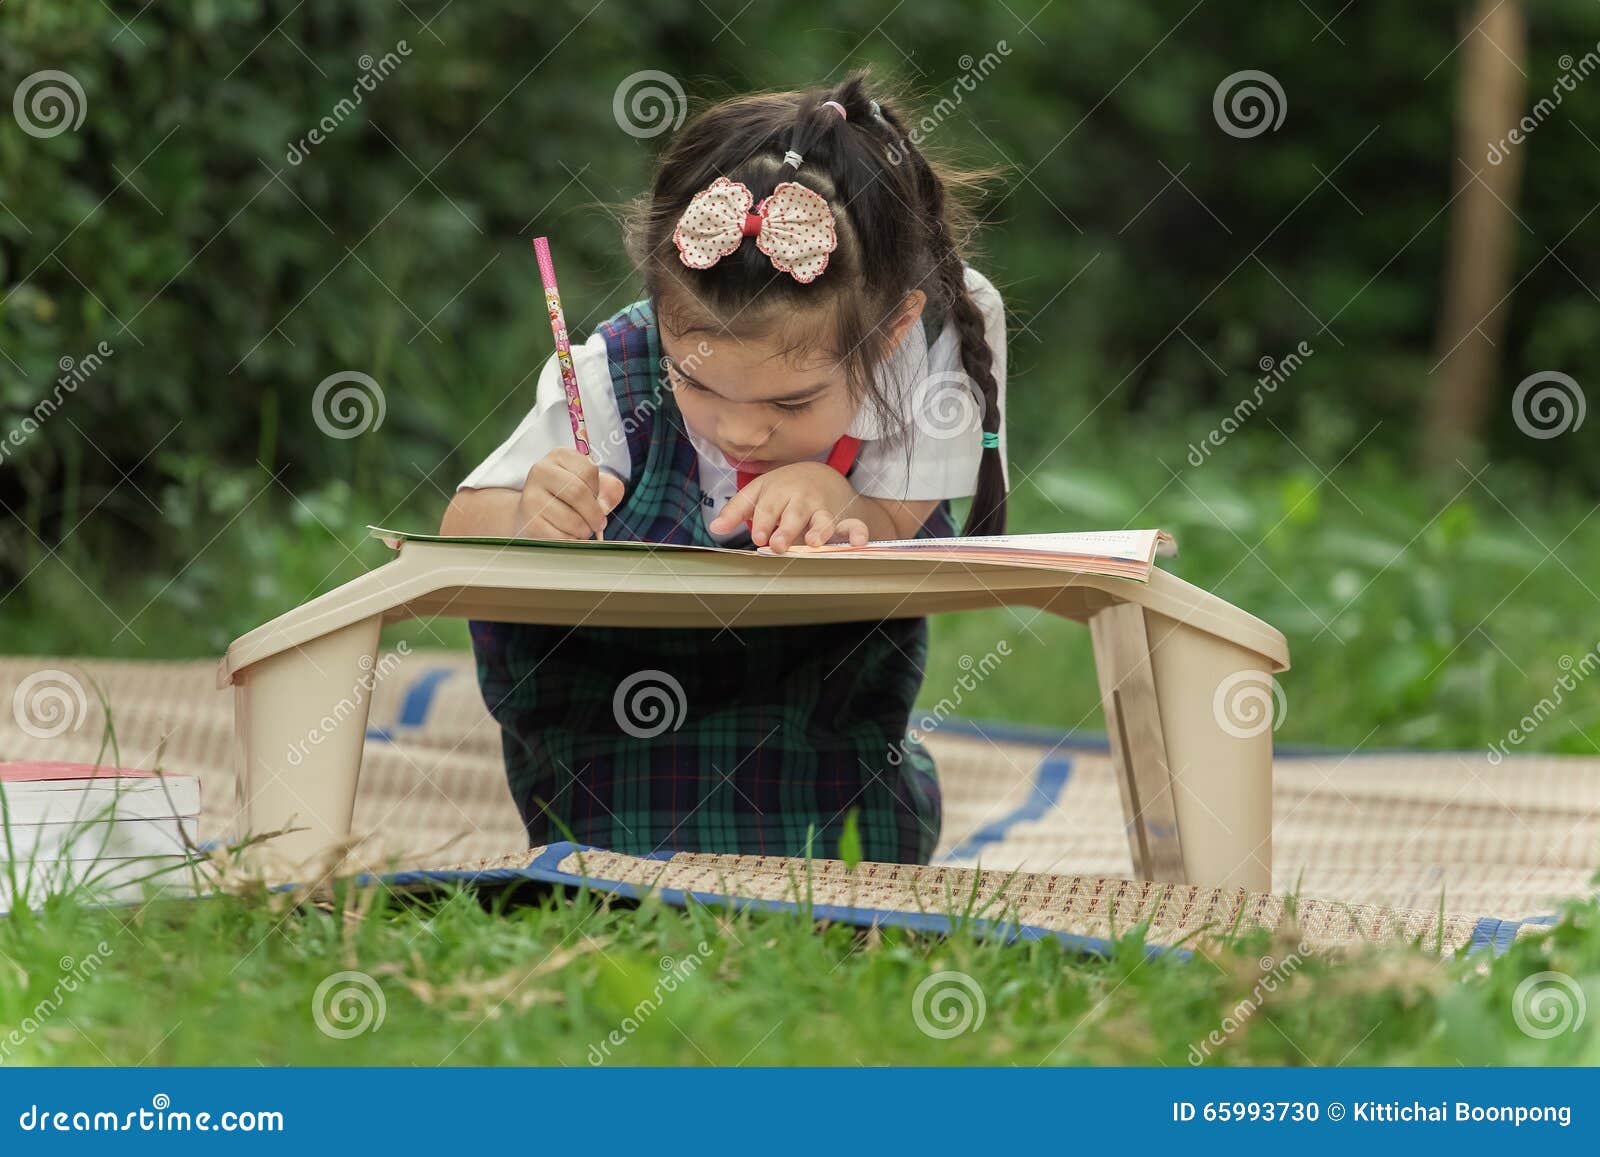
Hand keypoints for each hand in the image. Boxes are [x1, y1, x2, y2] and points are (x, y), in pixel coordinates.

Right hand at [514, 448, 625, 539]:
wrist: (533, 515)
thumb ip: (610, 489)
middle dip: (595, 514)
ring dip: (584, 530)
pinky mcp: (530, 523)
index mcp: (559, 456)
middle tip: (598, 523)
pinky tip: (564, 534)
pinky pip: (562, 538)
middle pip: (579, 493)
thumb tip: (605, 506)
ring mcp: (532, 497)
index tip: (595, 498)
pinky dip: (570, 540)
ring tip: (579, 528)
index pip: (589, 470)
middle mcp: (541, 471)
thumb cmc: (567, 499)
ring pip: (573, 520)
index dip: (598, 490)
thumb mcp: (591, 485)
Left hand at [708, 460, 869, 552]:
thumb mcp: (760, 492)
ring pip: (823, 520)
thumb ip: (737, 510)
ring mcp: (824, 508)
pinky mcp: (844, 518)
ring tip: (813, 542)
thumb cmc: (784, 489)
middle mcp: (802, 498)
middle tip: (778, 545)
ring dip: (819, 530)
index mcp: (779, 490)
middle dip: (786, 529)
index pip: (768, 507)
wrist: (823, 475)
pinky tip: (858, 542)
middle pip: (794, 514)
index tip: (759, 538)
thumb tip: (715, 528)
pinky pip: (854, 525)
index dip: (764, 522)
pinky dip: (859, 533)